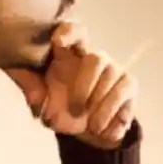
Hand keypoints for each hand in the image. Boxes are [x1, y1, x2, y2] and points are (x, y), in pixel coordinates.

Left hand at [5, 23, 137, 149]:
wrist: (87, 130)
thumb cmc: (60, 108)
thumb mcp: (42, 103)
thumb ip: (34, 94)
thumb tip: (33, 96)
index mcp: (68, 54)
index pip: (73, 32)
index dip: (68, 32)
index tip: (58, 41)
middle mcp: (94, 58)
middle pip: (96, 59)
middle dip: (85, 86)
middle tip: (74, 110)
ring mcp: (115, 71)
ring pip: (114, 78)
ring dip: (102, 107)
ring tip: (92, 127)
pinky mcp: (129, 86)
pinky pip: (126, 97)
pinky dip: (115, 118)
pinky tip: (104, 131)